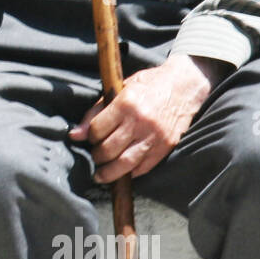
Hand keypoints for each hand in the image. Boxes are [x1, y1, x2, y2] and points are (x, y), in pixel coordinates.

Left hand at [69, 54, 224, 182]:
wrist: (184, 85)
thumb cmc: (149, 85)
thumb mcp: (119, 89)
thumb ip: (95, 112)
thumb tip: (75, 135)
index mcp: (126, 103)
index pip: (97, 130)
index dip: (90, 136)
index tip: (91, 137)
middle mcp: (140, 121)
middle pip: (108, 150)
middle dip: (97, 156)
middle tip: (96, 155)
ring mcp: (154, 136)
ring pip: (124, 164)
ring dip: (109, 173)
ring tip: (102, 174)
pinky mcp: (166, 146)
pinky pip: (143, 167)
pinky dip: (130, 173)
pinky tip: (124, 170)